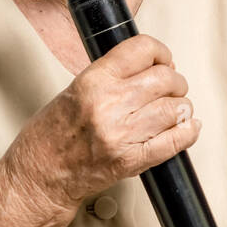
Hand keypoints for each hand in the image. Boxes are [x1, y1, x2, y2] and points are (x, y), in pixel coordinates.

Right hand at [2, 34, 200, 207]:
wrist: (38, 177)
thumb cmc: (50, 136)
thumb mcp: (75, 90)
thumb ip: (112, 76)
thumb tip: (151, 68)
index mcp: (92, 82)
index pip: (142, 50)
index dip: (160, 52)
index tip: (163, 59)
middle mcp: (108, 106)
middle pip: (165, 78)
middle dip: (175, 80)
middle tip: (171, 86)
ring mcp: (121, 135)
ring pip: (175, 108)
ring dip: (181, 106)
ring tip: (174, 109)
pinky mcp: (131, 161)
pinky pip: (174, 141)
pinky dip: (187, 132)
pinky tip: (187, 127)